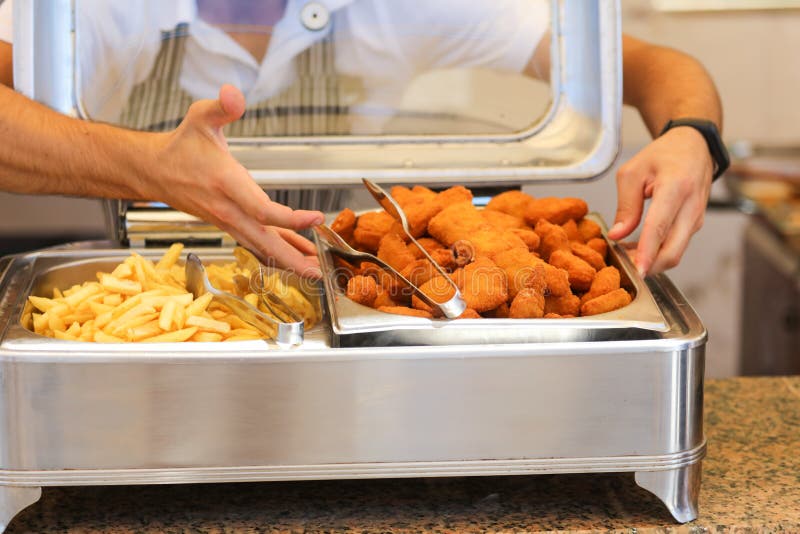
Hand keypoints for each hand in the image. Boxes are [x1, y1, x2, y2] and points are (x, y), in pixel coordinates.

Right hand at [145, 85, 323, 277]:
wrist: (154, 171)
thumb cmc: (181, 144)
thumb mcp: (200, 117)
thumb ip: (221, 106)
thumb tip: (234, 94)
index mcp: (226, 184)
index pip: (262, 210)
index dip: (291, 219)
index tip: (316, 218)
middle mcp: (228, 209)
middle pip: (264, 241)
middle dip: (292, 258)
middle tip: (319, 273)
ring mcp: (229, 220)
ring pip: (262, 246)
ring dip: (288, 261)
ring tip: (314, 273)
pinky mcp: (230, 223)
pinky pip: (258, 241)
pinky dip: (278, 250)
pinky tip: (298, 255)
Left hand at [607, 126, 713, 275]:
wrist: (694, 146)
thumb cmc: (662, 156)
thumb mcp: (633, 172)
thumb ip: (625, 205)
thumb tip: (617, 235)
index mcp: (676, 187)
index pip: (660, 226)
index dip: (648, 251)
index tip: (637, 270)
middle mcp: (692, 206)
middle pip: (673, 250)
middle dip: (649, 265)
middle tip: (624, 265)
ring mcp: (696, 218)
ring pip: (676, 252)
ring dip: (652, 260)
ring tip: (626, 255)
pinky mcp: (695, 224)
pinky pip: (677, 246)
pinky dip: (658, 253)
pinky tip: (639, 249)